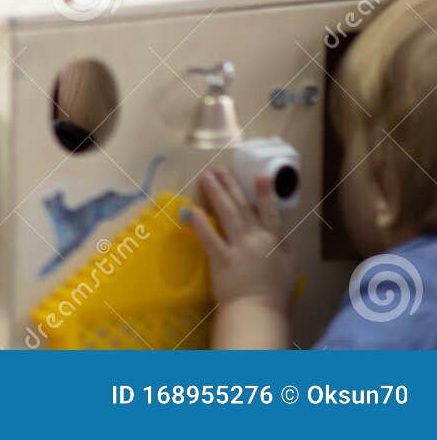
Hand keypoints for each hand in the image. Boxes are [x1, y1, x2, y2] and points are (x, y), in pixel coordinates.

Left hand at [185, 168, 297, 313]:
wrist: (258, 312)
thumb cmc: (275, 293)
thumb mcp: (290, 268)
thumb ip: (285, 248)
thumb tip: (281, 233)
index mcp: (274, 241)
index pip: (271, 212)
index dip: (265, 193)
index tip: (260, 175)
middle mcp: (256, 240)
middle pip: (242, 207)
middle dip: (231, 185)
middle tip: (219, 168)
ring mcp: (238, 248)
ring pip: (227, 215)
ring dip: (216, 194)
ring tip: (206, 178)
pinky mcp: (221, 259)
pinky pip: (209, 237)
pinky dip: (200, 223)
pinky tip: (191, 210)